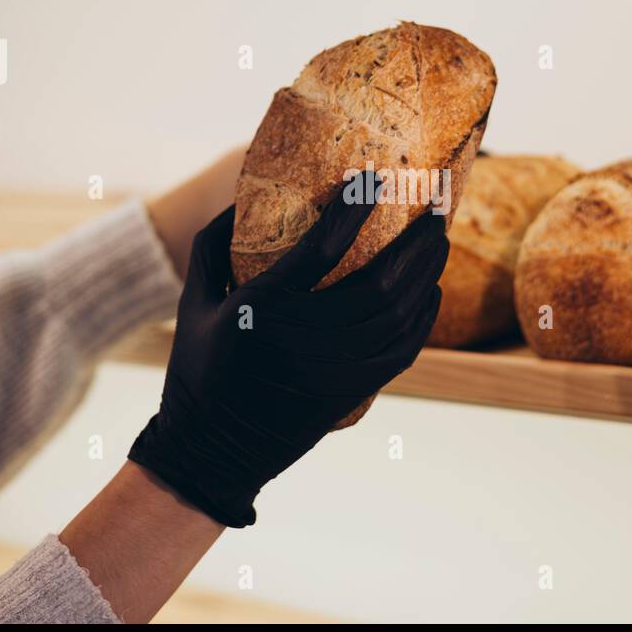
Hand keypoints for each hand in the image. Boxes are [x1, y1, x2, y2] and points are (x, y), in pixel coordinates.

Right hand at [128, 177, 447, 526]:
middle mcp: (303, 340)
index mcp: (261, 309)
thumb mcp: (192, 300)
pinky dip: (424, 316)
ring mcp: (333, 370)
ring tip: (438, 240)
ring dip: (427, 272)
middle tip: (434, 205)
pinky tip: (431, 290)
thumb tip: (245, 196)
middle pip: (380, 282)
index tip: (375, 179)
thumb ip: (214, 243)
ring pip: (399, 314)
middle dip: (416, 240)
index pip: (321, 248)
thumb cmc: (198, 369)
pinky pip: (403, 349)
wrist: (211, 452)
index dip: (353, 209)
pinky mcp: (352, 392)